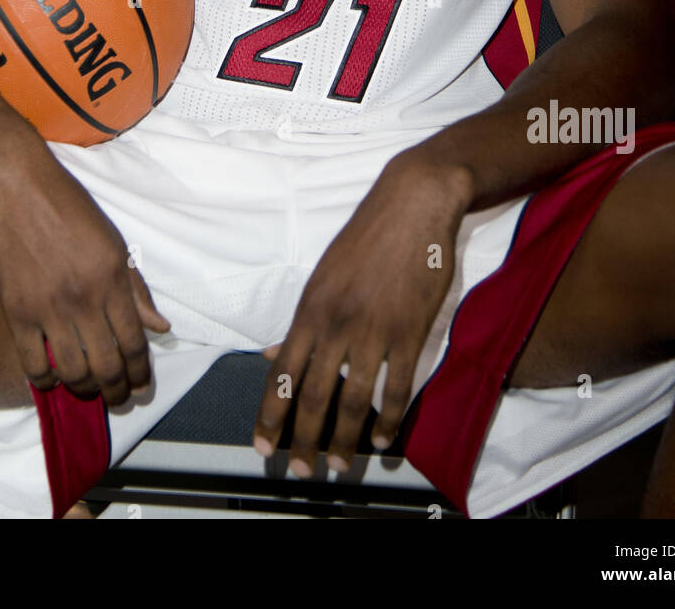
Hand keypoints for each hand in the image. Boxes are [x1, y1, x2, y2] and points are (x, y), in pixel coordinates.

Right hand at [0, 130, 169, 406]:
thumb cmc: (69, 208)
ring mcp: (48, 306)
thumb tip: (160, 327)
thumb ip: (136, 289)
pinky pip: (32, 362)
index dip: (141, 372)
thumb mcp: (114, 242)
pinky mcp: (16, 310)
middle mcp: (84, 297)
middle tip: (119, 398)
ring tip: (89, 389)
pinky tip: (52, 378)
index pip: (135, 342)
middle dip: (117, 390)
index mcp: (113, 278)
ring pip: (72, 370)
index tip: (142, 386)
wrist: (17, 187)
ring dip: (84, 389)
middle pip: (107, 365)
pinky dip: (45, 379)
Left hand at [252, 152, 472, 474]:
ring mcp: (375, 329)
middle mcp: (337, 323)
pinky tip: (383, 438)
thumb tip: (273, 354)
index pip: (282, 374)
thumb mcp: (324, 275)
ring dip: (346, 439)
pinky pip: (396, 387)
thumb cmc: (366, 237)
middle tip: (303, 470)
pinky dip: (389, 419)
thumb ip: (303, 321)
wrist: (412, 204)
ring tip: (343, 462)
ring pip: (355, 399)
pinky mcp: (410, 331)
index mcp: (310, 309)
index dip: (270, 415)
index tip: (263, 445)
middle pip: (314, 395)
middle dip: (304, 439)